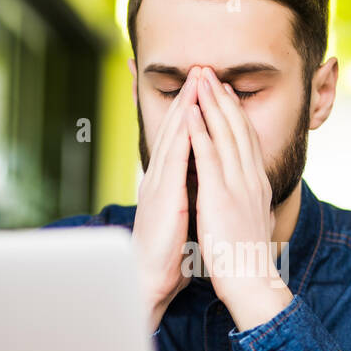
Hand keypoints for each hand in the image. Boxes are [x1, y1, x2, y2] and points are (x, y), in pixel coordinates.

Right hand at [133, 66, 199, 332]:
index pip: (179, 140)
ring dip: (185, 106)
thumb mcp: (182, 219)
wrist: (149, 281)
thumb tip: (201, 189)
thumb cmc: (167, 257)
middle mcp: (160, 178)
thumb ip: (189, 199)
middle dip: (187, 98)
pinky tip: (191, 114)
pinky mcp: (162, 195)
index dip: (189, 113)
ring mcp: (159, 184)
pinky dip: (182, 133)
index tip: (202, 90)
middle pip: (175, 129)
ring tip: (197, 80)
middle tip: (199, 69)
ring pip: (173, 136)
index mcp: (167, 184)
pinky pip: (174, 157)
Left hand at [186, 66, 292, 330]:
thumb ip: (248, 203)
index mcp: (257, 185)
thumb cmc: (246, 259)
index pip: (247, 139)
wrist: (251, 281)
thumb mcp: (250, 221)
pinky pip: (209, 155)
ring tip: (199, 79)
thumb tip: (246, 197)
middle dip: (222, 97)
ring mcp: (237, 184)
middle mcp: (251, 178)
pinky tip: (190, 112)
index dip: (235, 112)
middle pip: (238, 127)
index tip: (224, 92)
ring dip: (210, 103)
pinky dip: (200, 131)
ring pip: (225, 133)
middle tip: (210, 72)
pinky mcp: (220, 194)